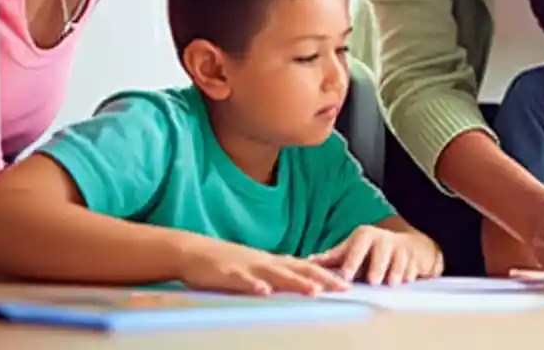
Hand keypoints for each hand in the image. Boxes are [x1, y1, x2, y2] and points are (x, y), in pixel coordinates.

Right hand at [175, 236, 349, 295]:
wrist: (194, 251)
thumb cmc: (228, 263)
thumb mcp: (258, 268)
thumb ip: (279, 274)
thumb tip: (302, 284)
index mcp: (274, 262)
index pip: (308, 268)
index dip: (329, 275)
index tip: (349, 283)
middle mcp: (266, 262)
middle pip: (300, 270)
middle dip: (323, 279)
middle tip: (344, 287)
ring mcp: (248, 266)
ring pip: (276, 274)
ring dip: (296, 282)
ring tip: (314, 291)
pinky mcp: (228, 273)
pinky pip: (242, 280)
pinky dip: (254, 285)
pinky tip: (264, 292)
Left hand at [310, 225, 443, 284]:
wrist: (410, 246)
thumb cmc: (373, 251)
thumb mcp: (353, 249)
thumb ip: (333, 257)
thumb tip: (308, 262)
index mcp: (365, 236)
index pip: (357, 247)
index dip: (352, 261)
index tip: (345, 276)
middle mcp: (384, 239)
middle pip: (380, 252)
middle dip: (376, 266)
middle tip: (372, 280)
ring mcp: (401, 248)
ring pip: (398, 260)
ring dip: (395, 272)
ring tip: (391, 283)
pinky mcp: (415, 257)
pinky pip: (412, 268)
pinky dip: (408, 276)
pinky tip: (405, 281)